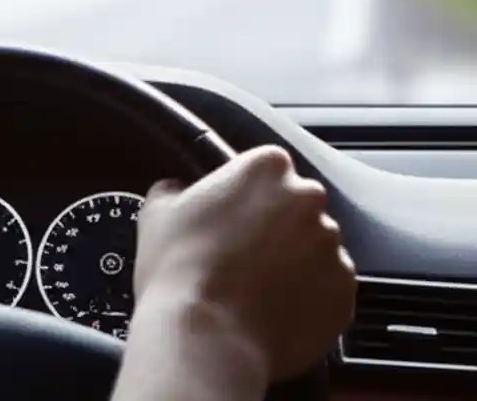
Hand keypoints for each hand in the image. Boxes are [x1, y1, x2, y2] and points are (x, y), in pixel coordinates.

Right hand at [132, 146, 355, 382]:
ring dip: (292, 262)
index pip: (266, 168)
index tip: (229, 216)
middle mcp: (309, 200)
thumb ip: (176, 189)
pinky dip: (306, 297)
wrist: (205, 337)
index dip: (245, 194)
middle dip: (275, 226)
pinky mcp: (346, 292)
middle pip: (296, 206)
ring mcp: (333, 248)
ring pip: (314, 248)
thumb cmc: (178, 269)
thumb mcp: (158, 212)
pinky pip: (327, 289)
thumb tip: (178, 190)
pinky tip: (271, 310)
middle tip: (240, 254)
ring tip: (254, 289)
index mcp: (267, 167)